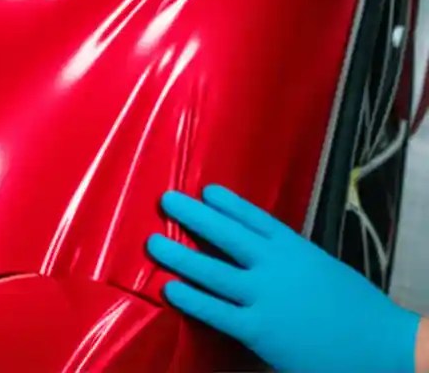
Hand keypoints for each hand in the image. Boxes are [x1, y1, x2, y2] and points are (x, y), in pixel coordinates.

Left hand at [147, 185, 419, 372]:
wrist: (383, 346)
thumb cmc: (355, 310)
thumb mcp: (323, 270)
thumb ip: (291, 258)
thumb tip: (263, 249)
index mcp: (296, 249)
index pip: (255, 219)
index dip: (226, 203)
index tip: (204, 189)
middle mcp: (277, 267)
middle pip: (226, 235)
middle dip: (193, 215)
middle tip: (165, 199)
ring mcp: (266, 297)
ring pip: (211, 271)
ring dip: (178, 255)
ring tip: (152, 242)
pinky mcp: (259, 329)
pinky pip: (216, 310)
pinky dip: (190, 298)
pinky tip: (169, 288)